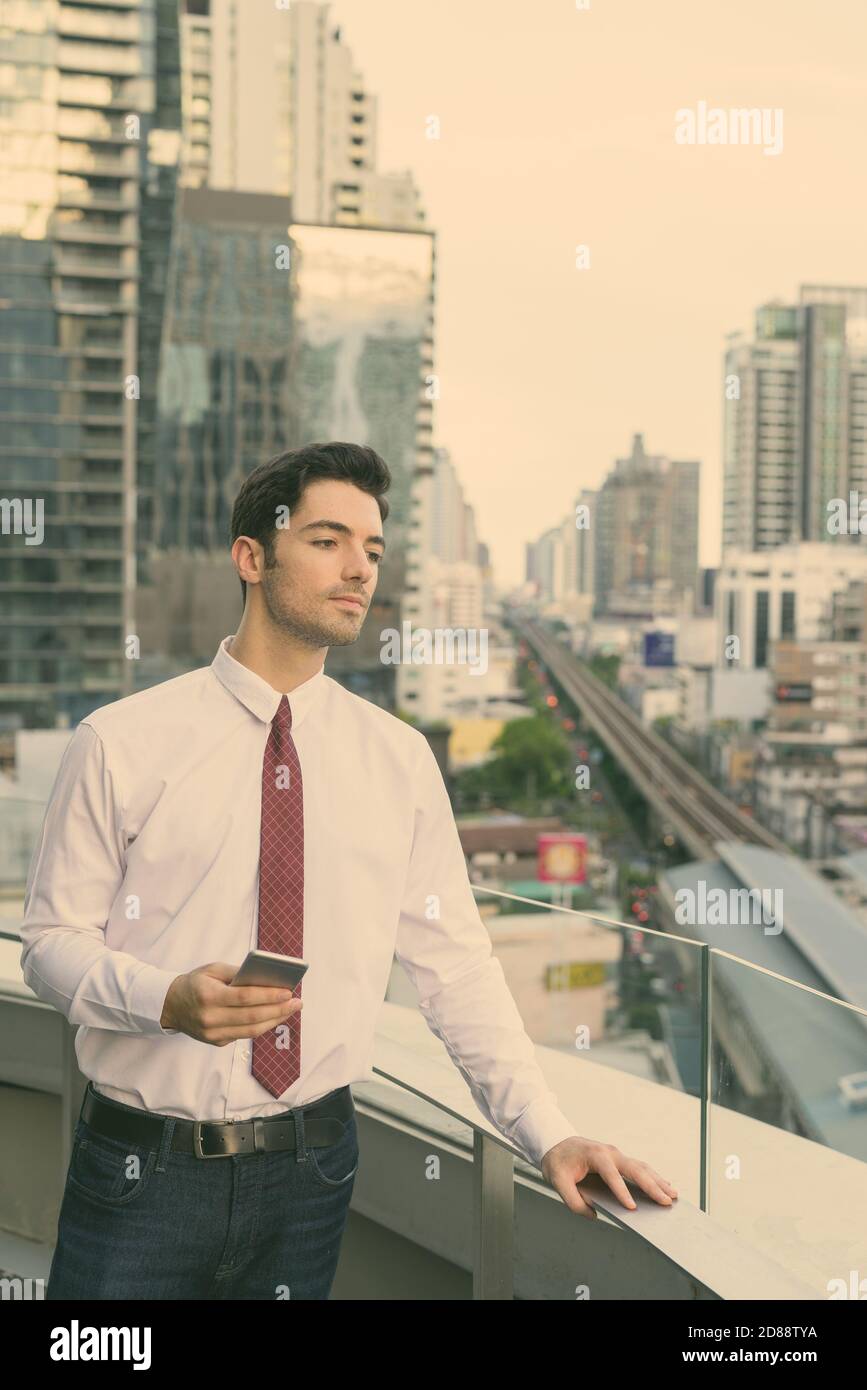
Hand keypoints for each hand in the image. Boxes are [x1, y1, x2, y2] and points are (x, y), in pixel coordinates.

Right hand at [159, 961, 302, 1045]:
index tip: (288, 991)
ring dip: (274, 1020)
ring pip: (251, 1030)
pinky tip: (274, 1017)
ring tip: (290, 1010)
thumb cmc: (195, 983)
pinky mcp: (215, 1042)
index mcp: (208, 996)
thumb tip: (266, 979)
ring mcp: (212, 1034)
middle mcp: (210, 1018)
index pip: (244, 997)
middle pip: (251, 1017)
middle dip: (278, 1010)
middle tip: (297, 1002)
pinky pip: (243, 1035)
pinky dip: (261, 1026)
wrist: (169, 1005)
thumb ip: (238, 974)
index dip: (268, 996)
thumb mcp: (213, 970)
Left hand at [540, 1136, 677, 1218]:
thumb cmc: (558, 1161)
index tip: (632, 1208)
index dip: (621, 1192)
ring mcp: (616, 1155)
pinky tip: (664, 1186)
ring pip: (641, 1167)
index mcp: (595, 1156)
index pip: (611, 1175)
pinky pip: (639, 1168)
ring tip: (673, 1195)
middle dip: (651, 1186)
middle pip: (635, 1169)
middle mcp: (610, 1153)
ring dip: (658, 1181)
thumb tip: (593, 1215)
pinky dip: (653, 1177)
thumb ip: (573, 1201)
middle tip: (667, 1201)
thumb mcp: (558, 1181)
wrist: (556, 1142)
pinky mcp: (619, 1160)